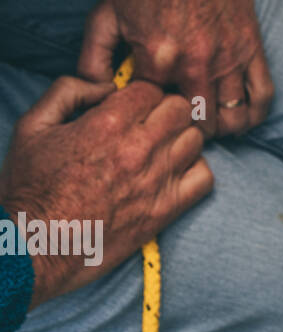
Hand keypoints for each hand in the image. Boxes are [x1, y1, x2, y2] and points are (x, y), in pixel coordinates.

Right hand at [0, 77, 212, 307]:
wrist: (32, 246)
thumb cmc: (29, 188)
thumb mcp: (32, 127)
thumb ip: (67, 92)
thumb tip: (106, 85)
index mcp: (107, 124)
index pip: (152, 89)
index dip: (141, 95)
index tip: (130, 108)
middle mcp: (138, 149)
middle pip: (180, 109)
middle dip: (164, 111)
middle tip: (147, 124)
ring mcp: (156, 180)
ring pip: (195, 139)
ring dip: (180, 139)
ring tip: (159, 148)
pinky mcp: (166, 210)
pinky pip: (205, 177)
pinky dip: (195, 170)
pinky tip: (173, 172)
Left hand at [78, 0, 272, 138]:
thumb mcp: (103, 17)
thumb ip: (92, 59)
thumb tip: (94, 91)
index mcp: (157, 60)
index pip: (154, 111)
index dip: (150, 115)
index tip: (148, 114)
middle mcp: (196, 64)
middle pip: (197, 122)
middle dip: (186, 130)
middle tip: (180, 125)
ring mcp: (228, 56)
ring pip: (232, 115)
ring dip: (221, 127)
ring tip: (212, 124)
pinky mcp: (251, 45)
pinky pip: (263, 92)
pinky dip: (255, 112)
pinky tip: (244, 117)